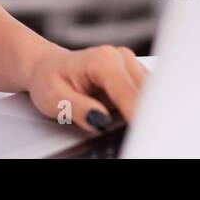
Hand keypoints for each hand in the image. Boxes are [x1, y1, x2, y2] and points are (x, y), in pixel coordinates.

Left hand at [24, 45, 147, 132]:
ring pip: (152, 95)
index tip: (143, 137)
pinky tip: (133, 121)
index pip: (130, 94)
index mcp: (103, 60)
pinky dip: (144, 110)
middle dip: (146, 117)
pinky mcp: (135, 75)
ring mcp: (131, 65)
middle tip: (141, 141)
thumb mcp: (53, 98)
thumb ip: (79, 109)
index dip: (138, 118)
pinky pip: (148, 96)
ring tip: (135, 132)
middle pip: (148, 94)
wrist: (46, 67)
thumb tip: (101, 120)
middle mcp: (121, 58)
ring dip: (147, 114)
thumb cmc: (48, 79)